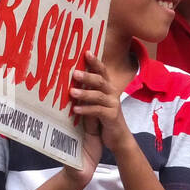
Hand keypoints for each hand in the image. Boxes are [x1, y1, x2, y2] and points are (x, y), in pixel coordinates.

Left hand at [66, 53, 126, 185]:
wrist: (118, 137)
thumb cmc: (103, 118)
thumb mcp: (96, 101)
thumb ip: (88, 90)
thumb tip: (70, 79)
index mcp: (107, 88)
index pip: (102, 71)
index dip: (95, 61)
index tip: (86, 52)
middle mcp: (112, 94)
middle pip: (101, 80)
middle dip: (88, 75)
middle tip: (74, 72)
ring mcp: (113, 105)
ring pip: (98, 95)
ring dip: (84, 92)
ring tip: (71, 91)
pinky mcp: (111, 117)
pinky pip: (98, 111)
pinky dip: (86, 109)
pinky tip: (76, 110)